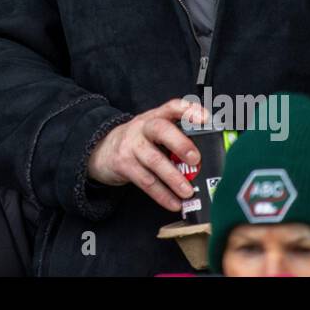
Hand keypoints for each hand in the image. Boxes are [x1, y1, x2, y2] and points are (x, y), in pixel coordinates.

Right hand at [87, 98, 208, 212]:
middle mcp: (142, 128)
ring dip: (173, 178)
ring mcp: (131, 145)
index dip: (189, 110)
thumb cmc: (138, 142)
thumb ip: (175, 138)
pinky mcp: (123, 164)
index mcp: (155, 117)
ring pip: (154, 160)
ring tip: (188, 192)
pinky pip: (145, 181)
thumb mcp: (153, 133)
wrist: (101, 150)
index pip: (172, 107)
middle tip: (196, 159)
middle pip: (160, 129)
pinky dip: (162, 194)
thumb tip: (207, 158)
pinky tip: (174, 203)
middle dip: (180, 143)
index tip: (206, 118)